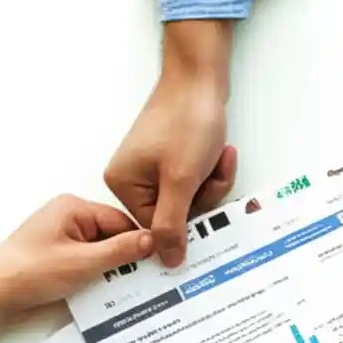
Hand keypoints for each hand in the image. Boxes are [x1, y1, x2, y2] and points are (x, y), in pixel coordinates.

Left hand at [0, 195, 153, 331]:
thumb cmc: (28, 273)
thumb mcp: (83, 262)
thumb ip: (121, 250)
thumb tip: (153, 239)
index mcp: (74, 209)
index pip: (123, 221)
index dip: (142, 242)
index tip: (162, 259)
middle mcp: (70, 219)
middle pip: (116, 236)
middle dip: (131, 257)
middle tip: (154, 276)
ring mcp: (66, 238)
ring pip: (106, 251)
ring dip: (117, 269)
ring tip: (136, 286)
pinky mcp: (62, 257)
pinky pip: (93, 262)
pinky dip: (103, 275)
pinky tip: (114, 289)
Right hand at [104, 20, 237, 267]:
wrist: (201, 80)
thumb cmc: (187, 122)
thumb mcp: (180, 180)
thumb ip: (172, 225)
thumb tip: (168, 262)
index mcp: (123, 185)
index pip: (158, 228)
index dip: (188, 216)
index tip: (200, 193)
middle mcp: (133, 178)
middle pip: (178, 214)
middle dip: (204, 194)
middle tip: (209, 167)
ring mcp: (154, 168)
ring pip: (194, 199)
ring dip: (213, 181)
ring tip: (217, 153)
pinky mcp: (174, 160)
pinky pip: (199, 182)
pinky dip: (214, 169)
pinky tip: (220, 150)